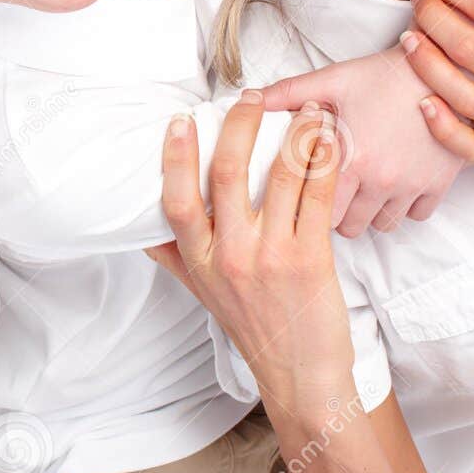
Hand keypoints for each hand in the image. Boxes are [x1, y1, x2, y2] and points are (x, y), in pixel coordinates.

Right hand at [146, 96, 353, 404]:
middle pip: (226, 175)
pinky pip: (317, 197)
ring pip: (279, 177)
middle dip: (239, 126)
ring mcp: (272, 256)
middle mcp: (231, 256)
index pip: (176, 200)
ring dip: (294, 134)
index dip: (174, 157)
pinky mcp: (311, 259)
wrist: (301, 374)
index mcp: (199, 261)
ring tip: (306, 109)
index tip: (180, 121)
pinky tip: (329, 141)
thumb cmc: (253, 328)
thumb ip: (174, 255)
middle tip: (250, 98)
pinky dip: (324, 162)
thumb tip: (144, 222)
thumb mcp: (201, 292)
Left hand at [261, 48, 463, 234]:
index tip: (305, 194)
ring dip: (370, 212)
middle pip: (349, 227)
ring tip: (362, 188)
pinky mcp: (439, 184)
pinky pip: (418, 215)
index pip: (318, 213)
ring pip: (383, 225)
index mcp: (349, 159)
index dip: (308, 206)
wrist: (445, 69)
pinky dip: (405, 206)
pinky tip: (394, 185)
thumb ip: (287, 93)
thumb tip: (249, 99)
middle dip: (338, 214)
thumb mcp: (332, 79)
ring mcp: (411, 185)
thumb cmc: (384, 75)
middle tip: (333, 193)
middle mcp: (381, 180)